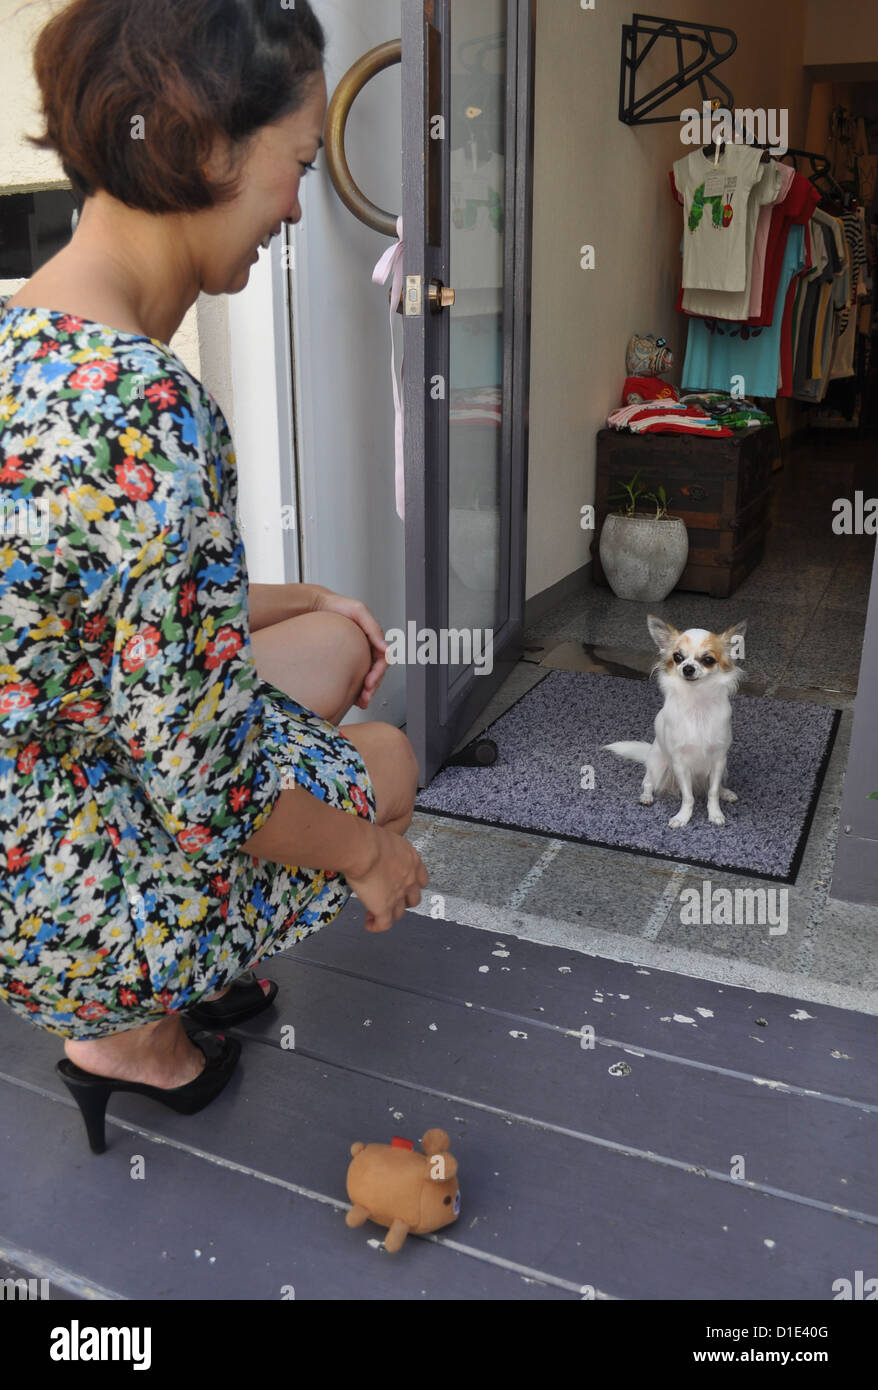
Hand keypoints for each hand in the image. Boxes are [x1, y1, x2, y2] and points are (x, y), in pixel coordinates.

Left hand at [309, 586, 388, 709]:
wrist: (315, 607)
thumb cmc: (337, 606)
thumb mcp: (358, 611)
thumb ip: (373, 628)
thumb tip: (385, 647)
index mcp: (372, 638)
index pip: (382, 660)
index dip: (377, 674)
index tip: (369, 683)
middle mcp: (365, 647)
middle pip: (375, 672)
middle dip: (372, 687)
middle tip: (365, 697)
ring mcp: (355, 654)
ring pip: (365, 677)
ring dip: (365, 691)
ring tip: (360, 702)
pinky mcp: (342, 660)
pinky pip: (352, 676)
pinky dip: (354, 688)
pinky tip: (351, 697)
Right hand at [345, 825, 429, 932]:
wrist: (364, 850)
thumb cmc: (370, 839)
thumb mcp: (386, 839)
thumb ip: (388, 849)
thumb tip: (377, 851)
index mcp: (412, 861)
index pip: (422, 879)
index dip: (413, 885)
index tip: (404, 885)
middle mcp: (409, 879)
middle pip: (413, 899)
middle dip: (403, 901)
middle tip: (390, 899)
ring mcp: (397, 895)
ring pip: (399, 913)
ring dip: (389, 914)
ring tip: (376, 912)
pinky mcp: (383, 907)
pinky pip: (384, 924)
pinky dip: (376, 926)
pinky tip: (369, 924)